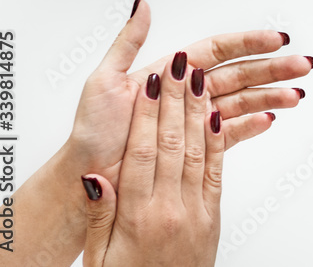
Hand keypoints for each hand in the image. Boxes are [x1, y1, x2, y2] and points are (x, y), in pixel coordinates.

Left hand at [67, 0, 312, 185]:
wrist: (87, 175)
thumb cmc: (92, 131)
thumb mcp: (103, 79)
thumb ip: (128, 40)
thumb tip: (143, 2)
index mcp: (174, 71)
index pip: (220, 50)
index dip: (250, 43)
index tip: (278, 39)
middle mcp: (189, 92)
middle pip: (241, 74)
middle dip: (275, 69)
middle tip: (304, 65)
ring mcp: (196, 118)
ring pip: (243, 101)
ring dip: (271, 96)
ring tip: (297, 95)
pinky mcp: (197, 146)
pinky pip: (230, 134)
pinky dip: (252, 127)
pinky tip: (271, 119)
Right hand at [81, 55, 223, 266]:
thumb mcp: (100, 257)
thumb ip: (101, 215)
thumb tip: (94, 178)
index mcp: (139, 216)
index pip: (143, 152)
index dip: (148, 115)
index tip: (150, 83)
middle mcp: (172, 208)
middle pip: (174, 142)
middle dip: (177, 100)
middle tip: (179, 65)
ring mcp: (197, 210)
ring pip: (199, 150)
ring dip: (199, 110)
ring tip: (199, 77)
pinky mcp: (213, 215)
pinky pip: (216, 170)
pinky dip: (218, 139)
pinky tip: (218, 114)